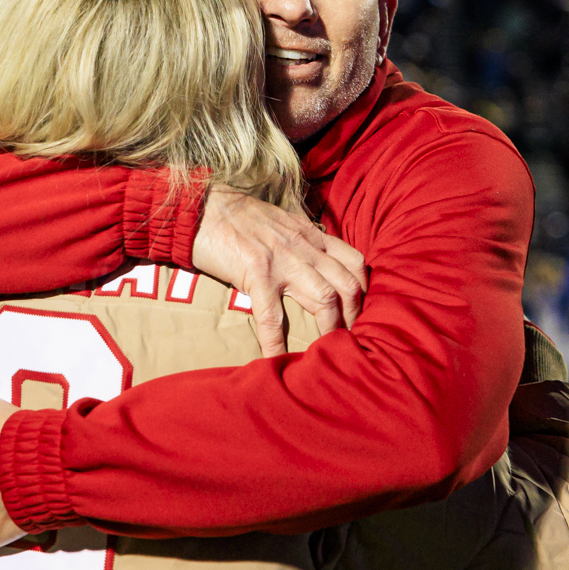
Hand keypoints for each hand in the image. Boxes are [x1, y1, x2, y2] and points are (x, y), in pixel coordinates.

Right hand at [191, 184, 366, 355]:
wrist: (203, 209)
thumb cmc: (238, 217)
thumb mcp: (281, 222)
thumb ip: (301, 240)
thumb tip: (315, 261)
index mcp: (310, 235)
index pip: (354, 261)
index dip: (364, 289)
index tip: (361, 310)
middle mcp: (304, 247)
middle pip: (348, 283)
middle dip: (354, 315)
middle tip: (351, 338)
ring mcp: (282, 261)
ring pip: (325, 298)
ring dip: (331, 328)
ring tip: (329, 352)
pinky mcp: (256, 274)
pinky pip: (272, 316)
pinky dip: (276, 343)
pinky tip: (276, 361)